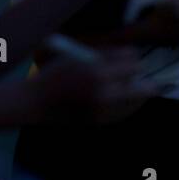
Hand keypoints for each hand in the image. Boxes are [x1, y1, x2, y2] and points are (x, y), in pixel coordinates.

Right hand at [35, 49, 153, 124]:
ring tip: (131, 87)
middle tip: (140, 77)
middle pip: (144, 87)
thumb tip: (133, 58)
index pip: (133, 62)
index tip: (129, 59)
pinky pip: (124, 113)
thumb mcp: (77, 57)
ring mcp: (103, 111)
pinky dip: (126, 105)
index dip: (132, 59)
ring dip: (136, 93)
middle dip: (143, 80)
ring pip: (137, 102)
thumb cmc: (54, 75)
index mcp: (97, 71)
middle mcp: (103, 93)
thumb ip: (105, 57)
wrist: (34, 103)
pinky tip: (120, 99)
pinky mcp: (100, 122)